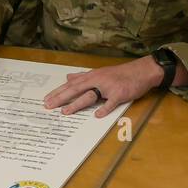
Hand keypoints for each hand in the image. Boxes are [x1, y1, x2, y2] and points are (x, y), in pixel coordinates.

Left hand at [44, 56, 162, 117]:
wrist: (141, 71)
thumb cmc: (120, 74)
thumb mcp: (99, 72)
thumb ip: (83, 76)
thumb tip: (68, 77)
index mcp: (92, 76)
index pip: (71, 84)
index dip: (58, 92)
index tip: (46, 99)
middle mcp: (97, 80)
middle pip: (76, 89)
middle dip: (61, 98)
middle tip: (48, 106)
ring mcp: (108, 87)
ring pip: (90, 95)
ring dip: (77, 104)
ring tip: (65, 112)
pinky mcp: (120, 93)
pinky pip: (111, 102)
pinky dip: (104, 109)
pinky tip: (97, 116)